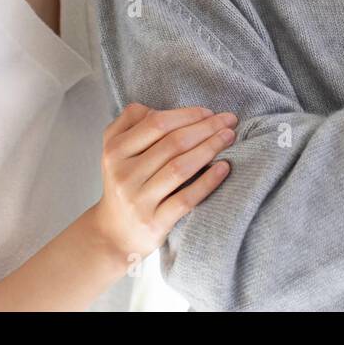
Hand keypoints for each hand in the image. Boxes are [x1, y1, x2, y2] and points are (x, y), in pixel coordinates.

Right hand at [92, 103, 236, 263]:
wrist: (114, 232)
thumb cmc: (125, 181)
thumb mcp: (116, 148)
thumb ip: (133, 121)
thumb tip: (170, 112)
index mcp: (115, 150)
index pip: (156, 123)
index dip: (187, 115)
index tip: (210, 112)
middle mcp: (124, 174)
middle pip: (173, 144)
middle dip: (206, 128)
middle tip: (229, 121)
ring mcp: (138, 200)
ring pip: (180, 168)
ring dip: (210, 149)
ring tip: (229, 138)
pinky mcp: (154, 223)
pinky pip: (185, 199)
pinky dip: (208, 181)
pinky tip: (224, 168)